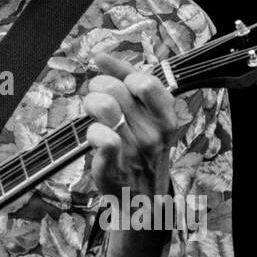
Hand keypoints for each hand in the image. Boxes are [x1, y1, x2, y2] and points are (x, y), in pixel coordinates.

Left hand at [83, 53, 177, 200]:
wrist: (142, 201)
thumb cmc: (141, 151)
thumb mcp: (148, 117)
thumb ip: (128, 82)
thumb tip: (100, 56)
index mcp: (166, 119)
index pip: (145, 82)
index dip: (121, 74)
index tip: (113, 80)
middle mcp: (153, 135)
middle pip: (115, 89)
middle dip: (98, 87)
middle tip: (97, 98)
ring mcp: (135, 153)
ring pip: (104, 107)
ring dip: (91, 105)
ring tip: (92, 114)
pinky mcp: (115, 170)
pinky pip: (101, 139)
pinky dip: (92, 133)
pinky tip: (94, 137)